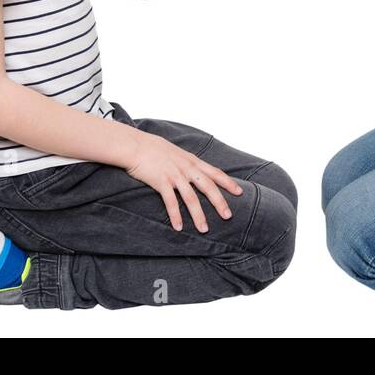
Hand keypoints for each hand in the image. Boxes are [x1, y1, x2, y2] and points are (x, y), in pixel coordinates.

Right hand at [125, 130, 244, 231]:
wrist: (135, 145)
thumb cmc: (154, 148)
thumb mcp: (176, 152)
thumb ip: (187, 162)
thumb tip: (196, 170)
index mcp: (192, 161)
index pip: (215, 172)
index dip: (228, 183)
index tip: (240, 192)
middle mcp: (186, 168)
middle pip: (208, 187)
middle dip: (219, 202)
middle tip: (228, 216)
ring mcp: (174, 175)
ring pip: (191, 198)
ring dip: (198, 215)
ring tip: (204, 229)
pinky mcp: (161, 182)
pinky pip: (170, 202)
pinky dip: (175, 215)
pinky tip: (179, 227)